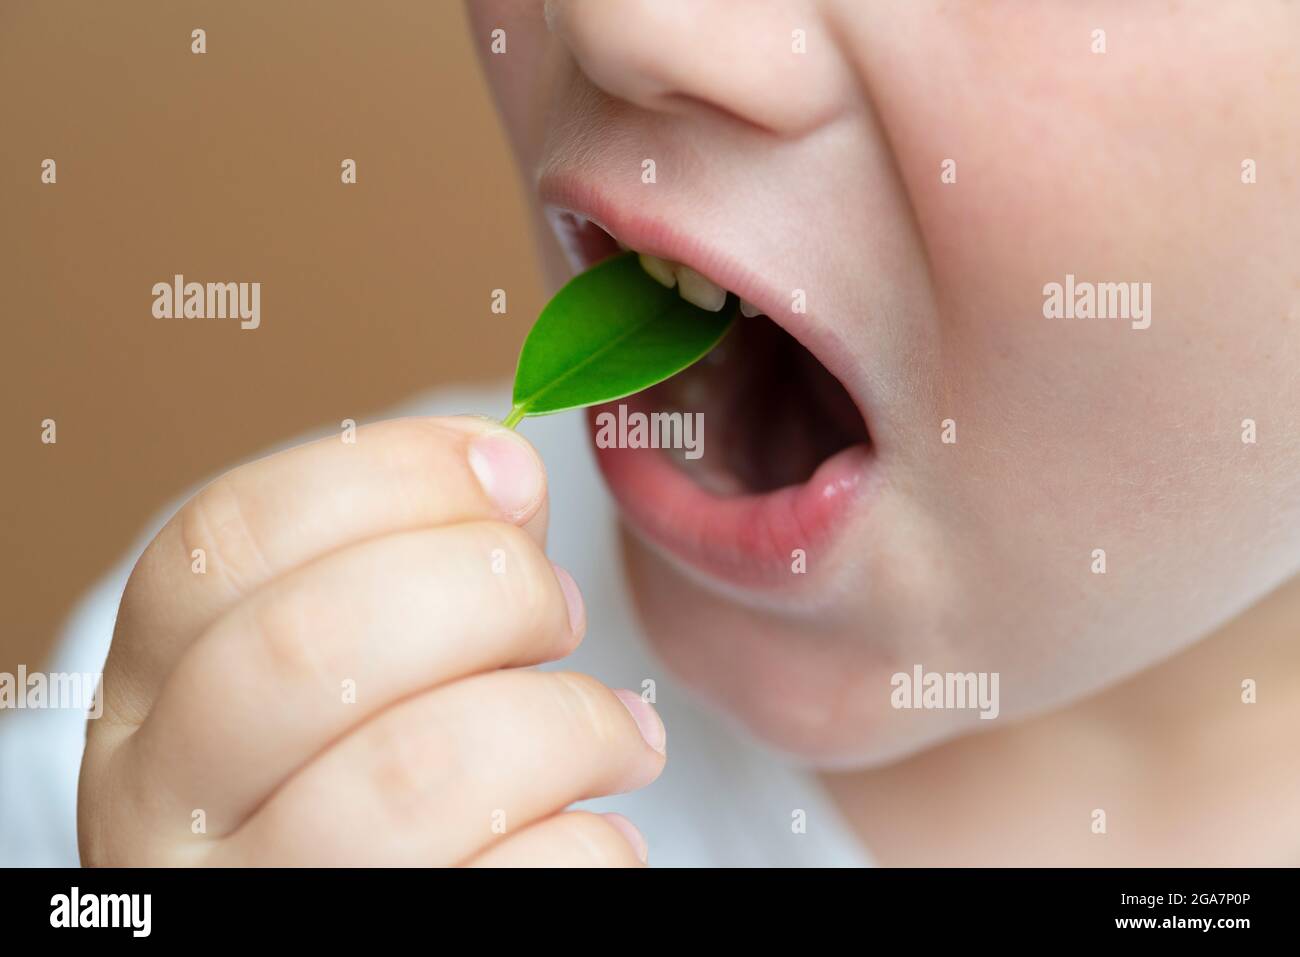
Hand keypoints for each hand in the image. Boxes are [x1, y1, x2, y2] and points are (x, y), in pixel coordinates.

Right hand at [79, 417, 663, 865]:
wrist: (356, 922)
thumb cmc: (360, 781)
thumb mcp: (337, 672)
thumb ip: (409, 560)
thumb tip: (507, 474)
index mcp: (145, 696)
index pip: (224, 538)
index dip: (389, 475)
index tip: (509, 471)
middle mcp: (161, 810)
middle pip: (310, 644)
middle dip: (485, 589)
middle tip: (560, 612)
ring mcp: (254, 904)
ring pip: (416, 773)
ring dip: (564, 722)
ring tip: (616, 733)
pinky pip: (503, 882)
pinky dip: (586, 837)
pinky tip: (595, 826)